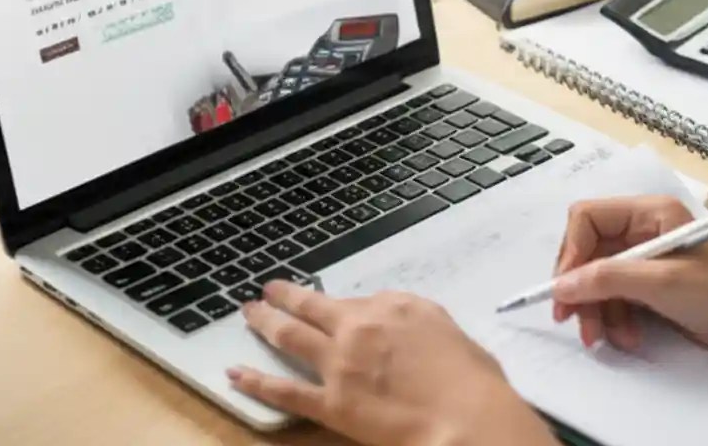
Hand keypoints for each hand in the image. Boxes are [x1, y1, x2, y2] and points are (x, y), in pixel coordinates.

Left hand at [229, 281, 555, 445]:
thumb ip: (421, 329)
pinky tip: (234, 374)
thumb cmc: (473, 382)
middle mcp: (361, 326)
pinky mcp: (331, 402)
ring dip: (265, 322)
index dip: (341, 305)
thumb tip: (406, 338)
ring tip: (248, 313)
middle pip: (313, 306)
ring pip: (290, 336)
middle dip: (286, 296)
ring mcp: (341, 363)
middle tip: (269, 291)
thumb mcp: (453, 336)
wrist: (466, 416)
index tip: (330, 306)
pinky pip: (284, 391)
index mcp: (396, 306)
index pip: (359, 301)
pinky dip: (255, 382)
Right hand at [551, 195, 707, 356]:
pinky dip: (616, 320)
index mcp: (649, 213)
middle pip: (588, 253)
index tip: (565, 289)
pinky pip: (616, 300)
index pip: (588, 219)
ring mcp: (648, 261)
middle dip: (580, 289)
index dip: (571, 252)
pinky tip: (630, 339)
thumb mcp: (662, 283)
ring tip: (606, 339)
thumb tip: (561, 285)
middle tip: (572, 322)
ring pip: (598, 281)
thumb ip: (607, 279)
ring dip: (598, 311)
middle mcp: (644, 231)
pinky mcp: (652, 288)